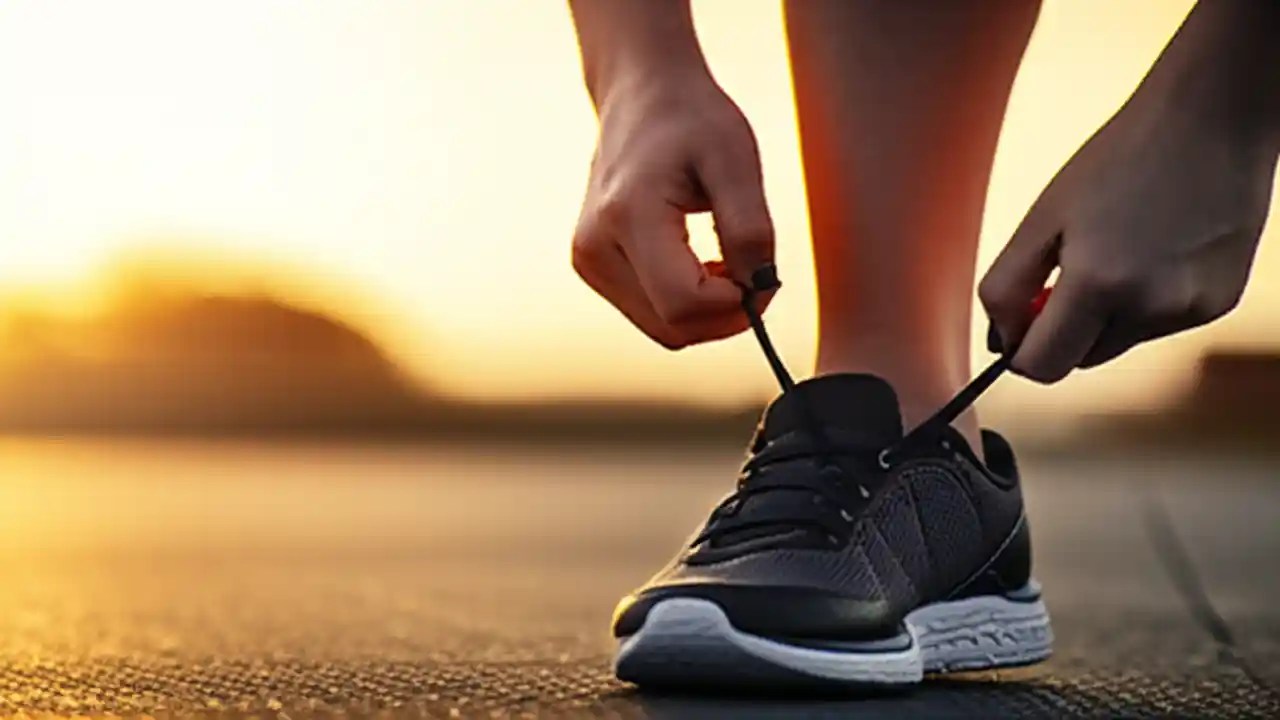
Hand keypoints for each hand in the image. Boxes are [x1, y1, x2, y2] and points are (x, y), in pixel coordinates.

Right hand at [571, 77, 774, 348]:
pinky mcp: (593, 267)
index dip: (735, 306)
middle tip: (756, 275)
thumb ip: (750, 229)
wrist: (641, 95)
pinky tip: (702, 267)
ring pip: (663, 330)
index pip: (682, 304)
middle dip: (724, 316)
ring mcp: (588, 261)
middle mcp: (595, 247)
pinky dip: (686, 305)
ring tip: (728, 264)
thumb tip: (758, 289)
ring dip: (707, 312)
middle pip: (672, 328)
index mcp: (627, 216)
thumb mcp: (736, 160)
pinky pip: (651, 315)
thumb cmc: (691, 118)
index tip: (766, 277)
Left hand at [980, 91, 1276, 381]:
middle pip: (1081, 360)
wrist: (1210, 120)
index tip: (1018, 325)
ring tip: (1117, 252)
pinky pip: (1159, 326)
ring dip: (1104, 317)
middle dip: (1063, 331)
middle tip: (1065, 274)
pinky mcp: (1220, 304)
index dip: (1021, 351)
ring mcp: (1190, 310)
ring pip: (1119, 344)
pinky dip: (1146, 304)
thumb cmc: (1121, 158)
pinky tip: (1155, 253)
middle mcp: (1150, 308)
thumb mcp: (1042, 218)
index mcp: (1098, 284)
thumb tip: (1001, 340)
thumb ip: (1007, 287)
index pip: (1043, 367)